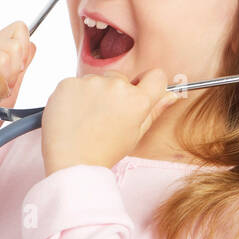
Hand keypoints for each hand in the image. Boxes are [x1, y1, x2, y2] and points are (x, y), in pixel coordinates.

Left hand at [40, 68, 179, 174]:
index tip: (140, 91)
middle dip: (116, 92)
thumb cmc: (105, 152)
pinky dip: (74, 95)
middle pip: (121, 77)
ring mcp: (90, 83)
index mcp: (137, 100)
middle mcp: (116, 86)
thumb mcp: (135, 135)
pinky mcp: (68, 83)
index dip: (149, 84)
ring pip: (97, 80)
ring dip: (93, 92)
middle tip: (104, 116)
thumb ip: (154, 112)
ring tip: (86, 118)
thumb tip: (171, 96)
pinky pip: (75, 83)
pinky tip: (72, 114)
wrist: (71, 162)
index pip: (156, 76)